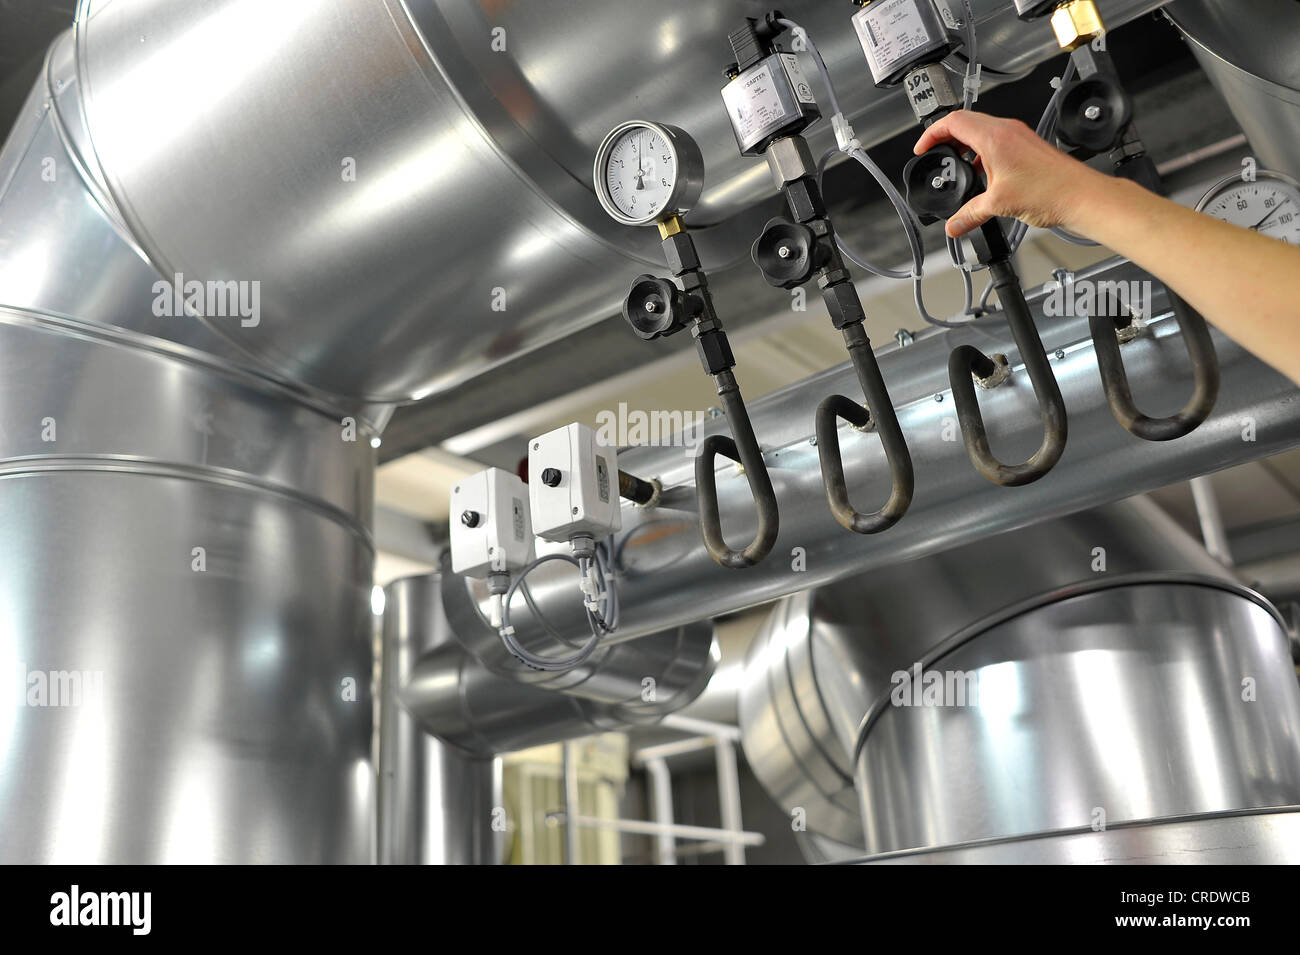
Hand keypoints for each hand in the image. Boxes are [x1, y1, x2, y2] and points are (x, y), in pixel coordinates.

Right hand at [913, 110, 1108, 238]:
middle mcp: (1007, 131)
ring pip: (982, 132)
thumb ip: (970, 214)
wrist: (1080, 195)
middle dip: (946, 139)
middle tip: (937, 157)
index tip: (923, 148)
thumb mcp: (998, 205)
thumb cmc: (1050, 191)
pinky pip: (998, 142)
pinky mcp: (1027, 146)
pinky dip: (983, 154)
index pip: (953, 122)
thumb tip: (954, 224)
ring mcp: (1019, 136)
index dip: (932, 133)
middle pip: (966, 123)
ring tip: (959, 169)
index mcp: (995, 137)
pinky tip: (984, 176)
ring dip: (966, 147)